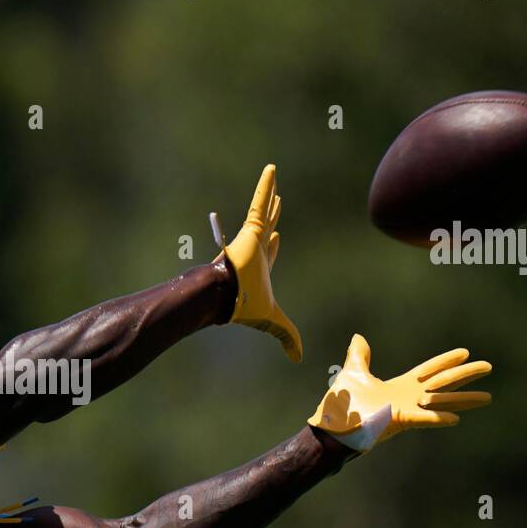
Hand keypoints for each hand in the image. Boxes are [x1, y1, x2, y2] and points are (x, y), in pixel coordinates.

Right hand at [217, 163, 301, 362]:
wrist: (226, 297)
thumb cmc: (245, 308)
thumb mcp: (275, 322)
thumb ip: (288, 337)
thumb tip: (300, 359)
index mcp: (259, 269)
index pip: (269, 252)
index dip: (274, 245)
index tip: (278, 235)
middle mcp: (255, 250)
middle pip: (266, 226)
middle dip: (272, 214)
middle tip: (277, 200)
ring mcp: (252, 237)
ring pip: (264, 209)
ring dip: (269, 192)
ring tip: (274, 173)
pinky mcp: (250, 228)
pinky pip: (259, 201)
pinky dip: (265, 185)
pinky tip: (272, 168)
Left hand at [308, 334, 491, 451]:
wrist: (332, 429)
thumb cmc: (343, 406)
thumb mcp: (353, 373)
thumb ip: (359, 356)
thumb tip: (358, 337)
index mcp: (401, 386)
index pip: (429, 371)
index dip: (446, 361)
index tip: (465, 352)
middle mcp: (408, 398)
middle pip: (443, 383)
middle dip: (465, 374)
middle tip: (488, 366)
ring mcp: (407, 410)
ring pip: (441, 402)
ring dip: (464, 399)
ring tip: (487, 397)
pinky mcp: (399, 421)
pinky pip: (422, 419)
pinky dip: (437, 418)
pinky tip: (456, 418)